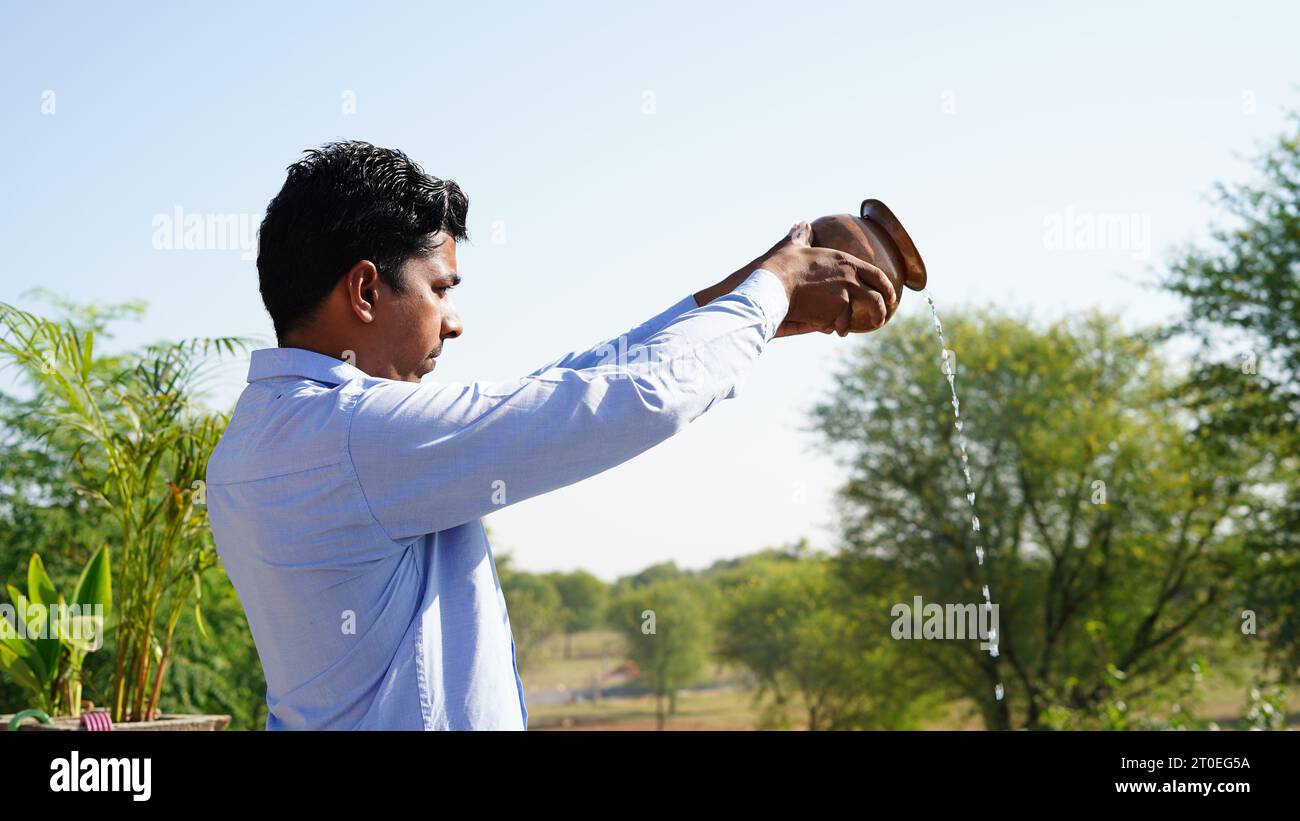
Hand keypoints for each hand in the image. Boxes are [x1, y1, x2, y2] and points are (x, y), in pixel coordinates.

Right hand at [760, 220, 897, 336]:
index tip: (891, 296)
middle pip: (876, 299)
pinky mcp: (834, 314)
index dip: (886, 287)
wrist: (773, 287)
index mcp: (845, 261)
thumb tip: (801, 223)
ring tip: (846, 329)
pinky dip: (835, 327)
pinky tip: (832, 330)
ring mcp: (844, 297)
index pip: (876, 275)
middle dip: (880, 311)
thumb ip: (801, 235)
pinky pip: (839, 324)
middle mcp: (850, 279)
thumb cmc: (781, 265)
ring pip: (855, 315)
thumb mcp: (793, 245)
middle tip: (880, 318)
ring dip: (851, 323)